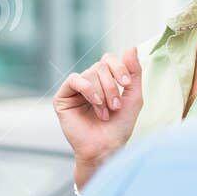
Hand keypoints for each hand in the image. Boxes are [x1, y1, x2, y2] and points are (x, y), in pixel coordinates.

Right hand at [53, 45, 143, 189]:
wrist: (106, 148)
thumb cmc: (120, 127)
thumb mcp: (134, 97)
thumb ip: (134, 72)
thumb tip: (131, 47)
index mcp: (104, 81)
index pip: (108, 60)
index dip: (119, 67)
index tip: (126, 84)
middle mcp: (89, 83)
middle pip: (100, 66)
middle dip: (111, 86)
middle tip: (116, 106)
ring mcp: (75, 90)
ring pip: (90, 74)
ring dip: (102, 93)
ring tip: (105, 112)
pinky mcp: (62, 98)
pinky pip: (75, 80)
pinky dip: (88, 90)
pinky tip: (96, 103)